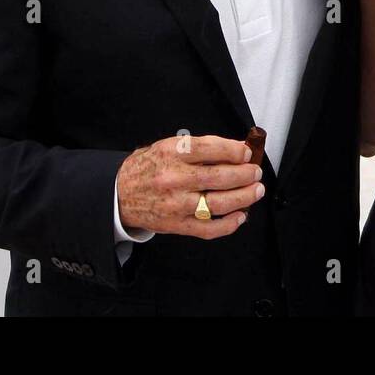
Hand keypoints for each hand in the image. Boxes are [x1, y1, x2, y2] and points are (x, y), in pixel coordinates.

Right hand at [117, 134, 262, 238]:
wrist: (119, 194)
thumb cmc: (149, 167)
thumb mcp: (169, 146)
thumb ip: (201, 147)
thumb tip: (237, 150)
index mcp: (172, 153)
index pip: (211, 149)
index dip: (235, 151)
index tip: (246, 153)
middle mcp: (174, 179)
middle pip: (220, 177)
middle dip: (245, 174)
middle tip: (255, 172)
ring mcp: (176, 204)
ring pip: (219, 203)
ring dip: (244, 197)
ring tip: (256, 190)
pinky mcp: (177, 225)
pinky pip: (209, 229)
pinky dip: (230, 224)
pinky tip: (240, 215)